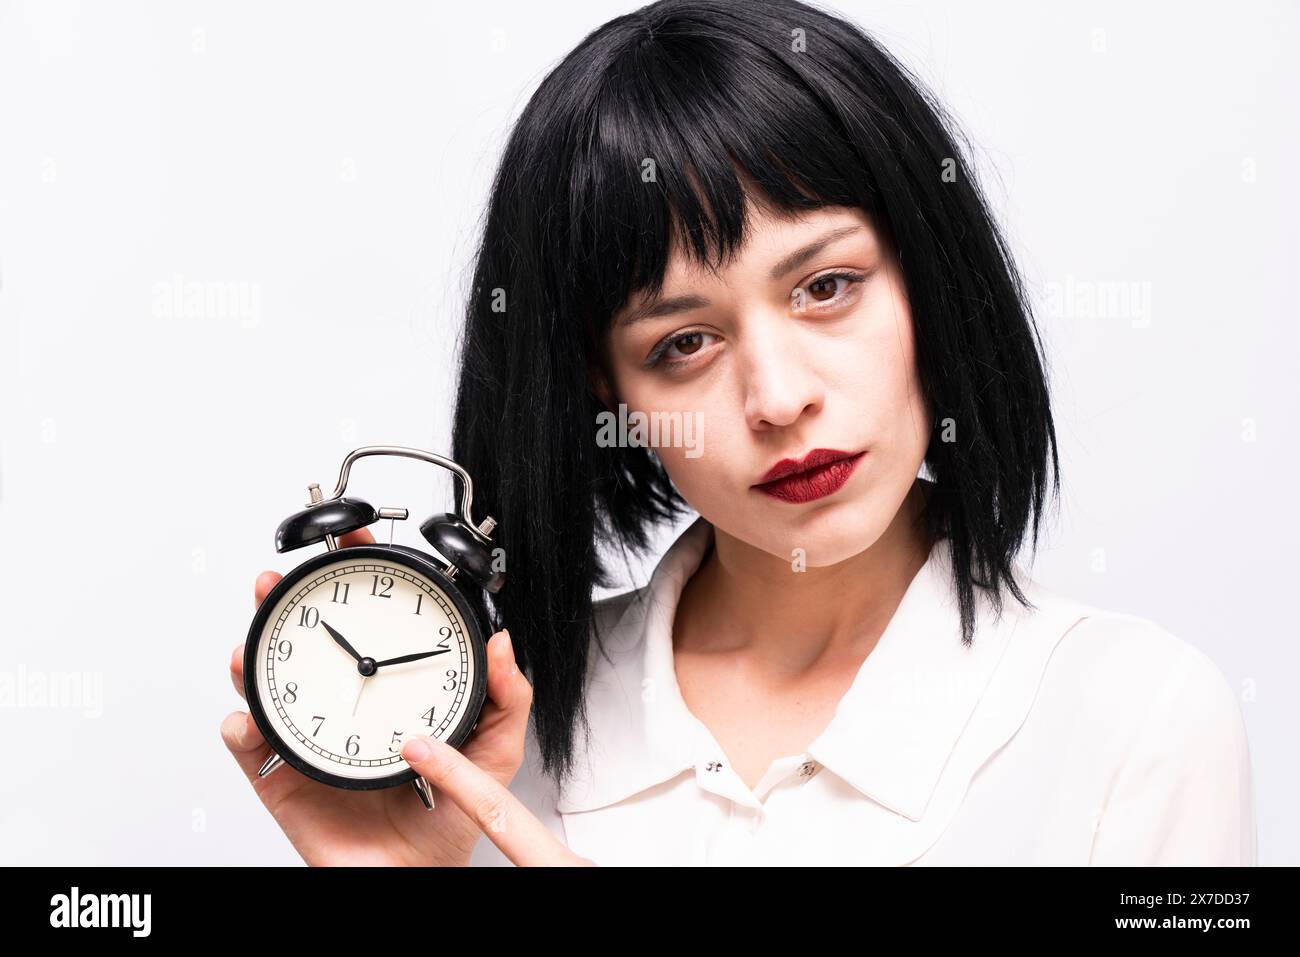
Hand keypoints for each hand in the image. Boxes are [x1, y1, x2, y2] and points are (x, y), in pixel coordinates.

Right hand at [224, 526, 593, 865]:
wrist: (417, 877)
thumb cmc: (451, 816)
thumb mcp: (495, 751)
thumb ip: (507, 698)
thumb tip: (503, 644)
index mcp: (391, 693)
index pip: (371, 625)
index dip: (358, 581)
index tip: (355, 543)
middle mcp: (346, 708)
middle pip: (306, 645)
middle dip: (283, 607)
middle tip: (278, 582)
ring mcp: (313, 740)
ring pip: (270, 689)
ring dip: (251, 660)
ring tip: (250, 645)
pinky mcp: (286, 782)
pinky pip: (252, 752)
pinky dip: (241, 729)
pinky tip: (247, 715)